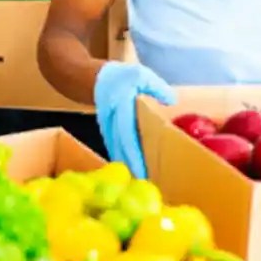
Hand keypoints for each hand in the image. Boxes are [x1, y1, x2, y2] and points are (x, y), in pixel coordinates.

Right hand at [93, 62, 175, 178]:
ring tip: (142, 182)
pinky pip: (116, 148)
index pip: (129, 136)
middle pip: (123, 149)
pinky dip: (124, 159)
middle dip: (134, 168)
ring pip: (118, 151)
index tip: (143, 172)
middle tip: (147, 186)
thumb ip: (157, 87)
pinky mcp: (107, 131)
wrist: (89, 78)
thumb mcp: (140, 74)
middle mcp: (112, 122)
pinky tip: (132, 169)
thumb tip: (171, 101)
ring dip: (129, 167)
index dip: (136, 155)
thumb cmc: (118, 76)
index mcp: (121, 108)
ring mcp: (107, 128)